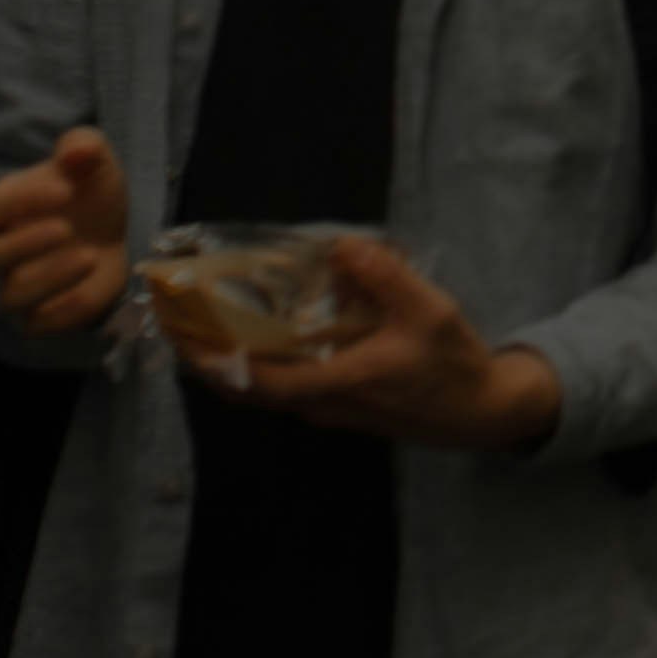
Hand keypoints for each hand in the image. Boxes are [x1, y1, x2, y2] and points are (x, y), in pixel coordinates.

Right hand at [0, 128, 131, 337]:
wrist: (112, 230)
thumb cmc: (88, 191)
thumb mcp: (93, 157)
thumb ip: (83, 145)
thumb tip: (75, 151)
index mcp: (2, 209)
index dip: (19, 200)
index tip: (65, 189)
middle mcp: (0, 252)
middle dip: (21, 246)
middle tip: (66, 228)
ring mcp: (16, 286)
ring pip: (10, 296)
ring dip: (50, 277)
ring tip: (89, 255)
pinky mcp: (41, 315)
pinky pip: (37, 324)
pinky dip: (65, 310)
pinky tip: (92, 283)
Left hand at [173, 234, 559, 454]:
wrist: (482, 412)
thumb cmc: (455, 365)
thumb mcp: (430, 312)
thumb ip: (386, 277)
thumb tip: (340, 245)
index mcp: (337, 384)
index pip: (258, 379)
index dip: (214, 359)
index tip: (179, 332)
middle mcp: (322, 403)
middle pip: (247, 387)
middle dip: (205, 355)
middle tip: (174, 318)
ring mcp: (329, 408)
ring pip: (264, 387)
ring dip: (229, 358)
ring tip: (204, 319)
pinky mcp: (339, 404)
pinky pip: (284, 382)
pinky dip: (259, 360)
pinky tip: (259, 330)